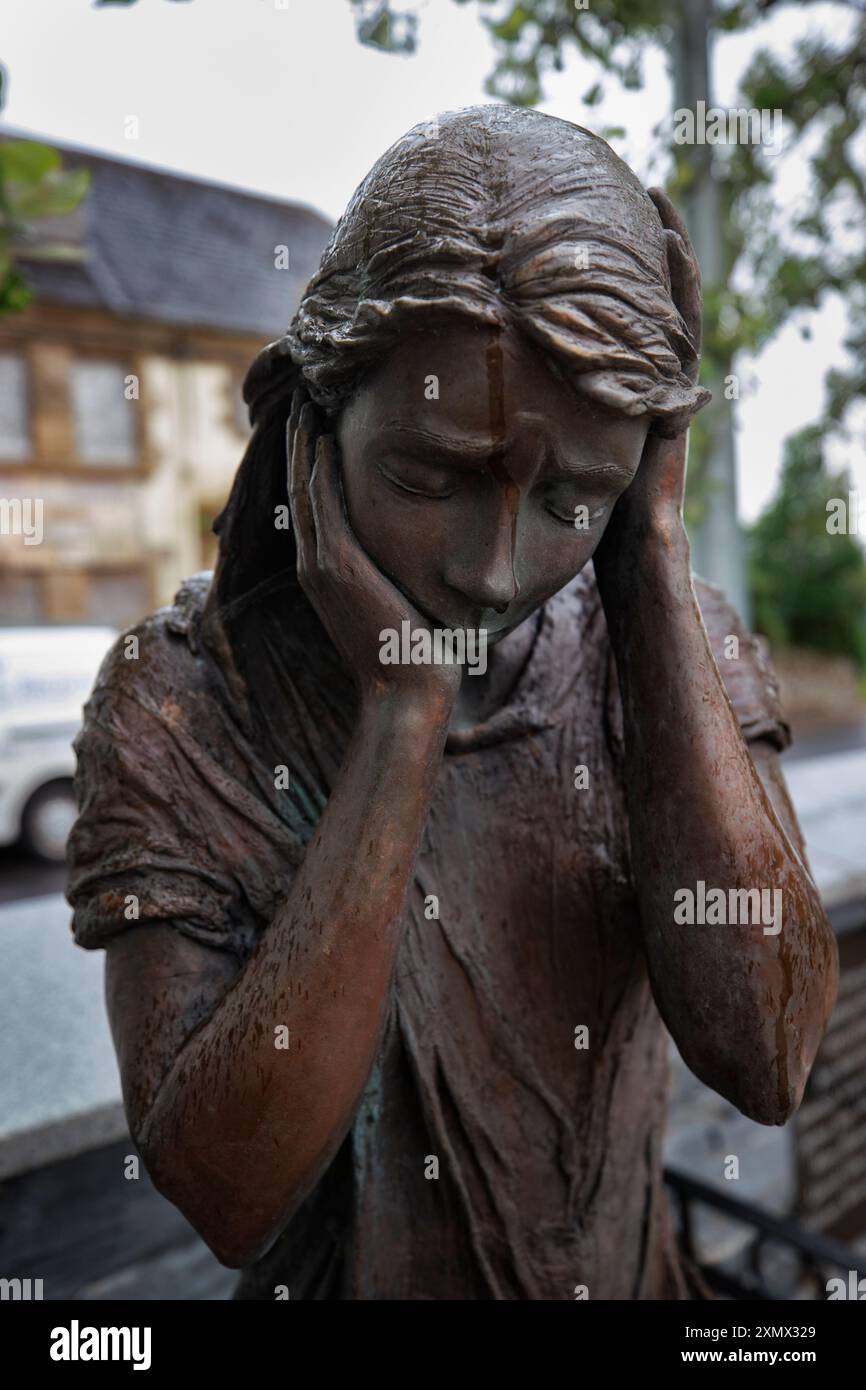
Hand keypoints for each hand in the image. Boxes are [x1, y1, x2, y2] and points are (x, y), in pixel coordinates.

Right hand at [287, 386, 461, 711]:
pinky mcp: (338, 567)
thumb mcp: (402, 602)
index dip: (311, 461)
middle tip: (303, 396)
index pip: (312, 503)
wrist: (408, 692)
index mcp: (328, 572)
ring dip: (305, 443)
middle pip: (299, 487)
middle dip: (301, 441)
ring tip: (306, 402)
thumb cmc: (417, 655)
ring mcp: (323, 565)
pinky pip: (322, 506)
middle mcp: (315, 564)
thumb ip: (400, 572)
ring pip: (305, 489)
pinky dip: (318, 469)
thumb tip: (428, 553)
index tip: (319, 421)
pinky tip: (323, 436)